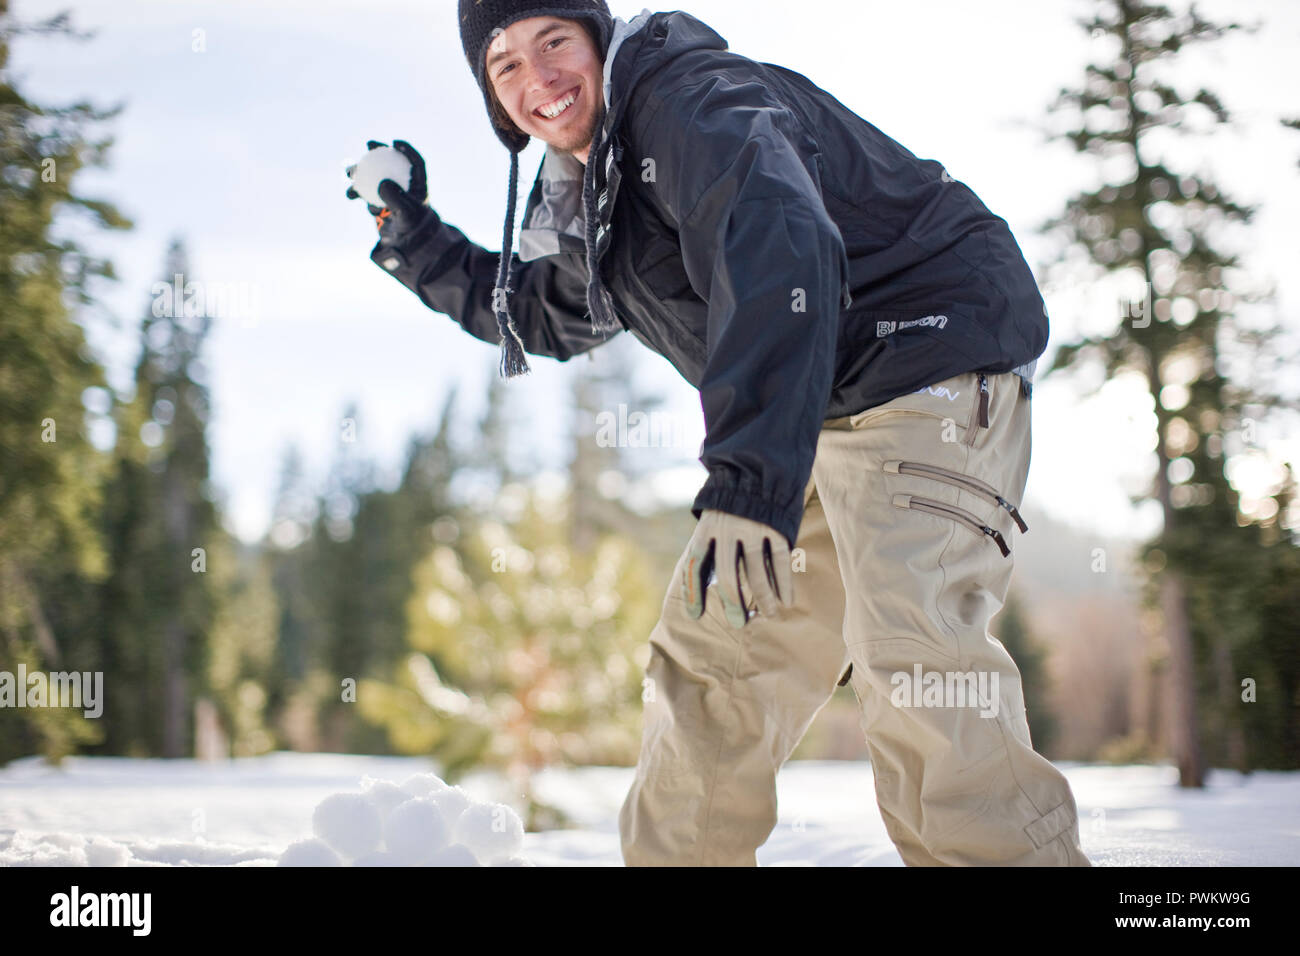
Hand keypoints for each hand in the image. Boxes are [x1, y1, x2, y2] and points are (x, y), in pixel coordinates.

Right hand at [345, 139, 429, 242]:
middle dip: (379, 151)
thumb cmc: (410, 230)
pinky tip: (350, 195)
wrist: (403, 249)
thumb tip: (383, 183)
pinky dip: (357, 192)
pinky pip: (365, 193)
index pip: (416, 163)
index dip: (407, 150)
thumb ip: (396, 198)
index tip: (395, 143)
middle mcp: (404, 188)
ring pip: (374, 176)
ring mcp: (390, 194)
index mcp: (419, 187)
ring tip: (351, 171)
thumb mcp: (406, 214)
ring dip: (361, 170)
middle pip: (392, 164)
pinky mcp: (378, 204)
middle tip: (370, 145)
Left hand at [682, 509, 793, 628]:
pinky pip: (781, 561)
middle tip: (738, 622)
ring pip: (757, 572)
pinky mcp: (775, 527)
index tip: (695, 616)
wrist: (758, 468)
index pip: (695, 564)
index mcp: (706, 527)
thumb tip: (700, 584)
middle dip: (733, 604)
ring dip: (764, 599)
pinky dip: (784, 584)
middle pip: (729, 575)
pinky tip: (787, 601)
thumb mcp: (711, 518)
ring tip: (770, 615)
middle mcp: (728, 529)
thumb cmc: (731, 504)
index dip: (693, 592)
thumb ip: (709, 546)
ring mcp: (753, 528)